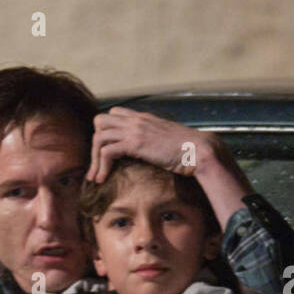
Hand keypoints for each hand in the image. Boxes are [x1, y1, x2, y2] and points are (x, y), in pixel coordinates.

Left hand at [86, 107, 214, 182]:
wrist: (200, 150)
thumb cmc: (188, 149)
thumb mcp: (165, 140)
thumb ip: (152, 140)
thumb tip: (147, 151)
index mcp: (143, 117)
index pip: (113, 114)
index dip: (106, 131)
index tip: (105, 153)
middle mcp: (136, 120)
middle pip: (100, 121)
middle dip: (94, 143)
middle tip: (97, 165)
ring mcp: (135, 130)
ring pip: (98, 137)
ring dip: (94, 158)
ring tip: (95, 177)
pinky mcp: (135, 143)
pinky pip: (106, 151)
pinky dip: (101, 166)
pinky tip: (102, 179)